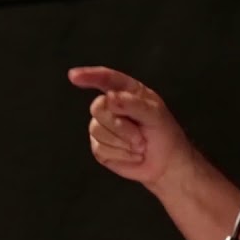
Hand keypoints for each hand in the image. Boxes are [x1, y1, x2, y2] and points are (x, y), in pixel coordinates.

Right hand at [68, 66, 193, 188]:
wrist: (166, 163)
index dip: (90, 76)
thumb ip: (133, 104)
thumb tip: (108, 98)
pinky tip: (132, 155)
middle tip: (140, 136)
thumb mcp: (155, 115)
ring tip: (139, 146)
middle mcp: (111, 106)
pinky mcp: (99, 146)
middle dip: (119, 125)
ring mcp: (102, 126)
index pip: (106, 79)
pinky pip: (99, 148)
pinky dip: (119, 154)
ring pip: (97, 129)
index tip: (74, 76)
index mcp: (127, 91)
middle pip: (97, 108)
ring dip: (122, 142)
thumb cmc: (164, 133)